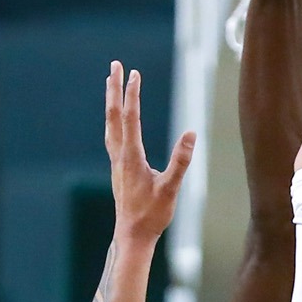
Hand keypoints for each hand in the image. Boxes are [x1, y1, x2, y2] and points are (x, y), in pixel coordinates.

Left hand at [105, 61, 196, 245]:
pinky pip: (112, 136)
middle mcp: (120, 155)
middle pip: (113, 115)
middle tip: (115, 65)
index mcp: (131, 157)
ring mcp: (116, 162)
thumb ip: (181, 161)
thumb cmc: (152, 215)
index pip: (131, 117)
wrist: (131, 236)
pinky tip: (115, 121)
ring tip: (111, 84)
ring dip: (110, 102)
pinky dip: (113, 120)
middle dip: (114, 88)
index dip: (132, 94)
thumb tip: (191, 134)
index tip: (134, 73)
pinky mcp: (118, 169)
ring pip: (110, 124)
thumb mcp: (171, 188)